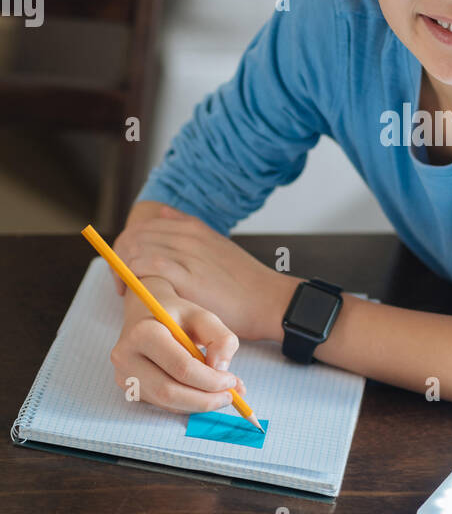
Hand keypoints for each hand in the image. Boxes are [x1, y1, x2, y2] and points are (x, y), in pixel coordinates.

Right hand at [110, 276, 248, 414]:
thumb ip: (221, 339)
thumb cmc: (176, 314)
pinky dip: (187, 404)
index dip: (210, 380)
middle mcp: (126, 356)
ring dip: (198, 404)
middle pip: (169, 392)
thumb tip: (222, 369)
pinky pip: (162, 404)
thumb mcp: (203, 316)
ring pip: (166, 403)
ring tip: (221, 395)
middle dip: (205, 399)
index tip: (232, 380)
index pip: (181, 368)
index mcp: (143, 333)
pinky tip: (203, 393)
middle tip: (231, 396)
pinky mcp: (128, 387)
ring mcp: (123, 375)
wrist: (145, 312)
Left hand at [112, 207, 289, 342]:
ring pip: (136, 249)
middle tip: (124, 285)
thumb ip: (187, 228)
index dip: (126, 249)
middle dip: (120, 260)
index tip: (128, 272)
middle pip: (133, 236)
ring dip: (125, 271)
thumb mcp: (216, 244)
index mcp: (192, 228)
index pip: (141, 227)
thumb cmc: (244, 282)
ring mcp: (187, 253)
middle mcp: (187, 236)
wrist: (269, 300)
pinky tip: (141, 293)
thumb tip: (162, 213)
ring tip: (131, 292)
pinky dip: (136, 277)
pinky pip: (147, 266)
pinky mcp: (187, 275)